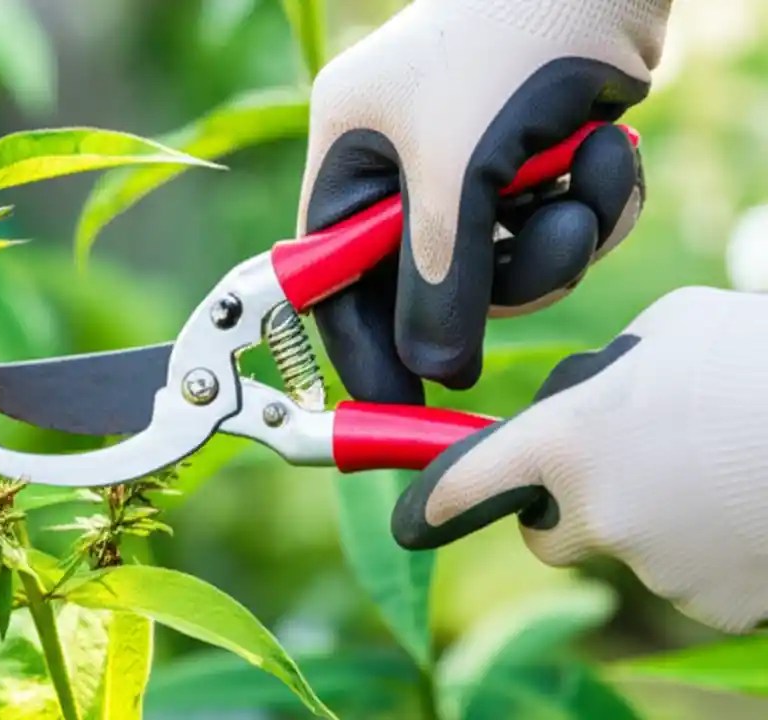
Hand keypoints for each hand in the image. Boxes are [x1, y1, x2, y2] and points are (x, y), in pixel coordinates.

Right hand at [299, 0, 669, 403]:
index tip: (399, 405)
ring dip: (560, 240)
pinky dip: (594, 206)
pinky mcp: (539, 160)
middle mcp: (406, 166)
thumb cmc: (504, 40)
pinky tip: (609, 153)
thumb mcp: (454, 171)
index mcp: (351, 156)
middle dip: (500, 277)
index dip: (362, 343)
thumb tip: (432, 372)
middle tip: (544, 261)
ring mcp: (475, 164)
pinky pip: (557, 229)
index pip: (332, 276)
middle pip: (431, 283)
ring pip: (508, 264)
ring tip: (584, 181)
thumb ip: (436, 283)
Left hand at [392, 287, 767, 633]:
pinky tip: (746, 503)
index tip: (417, 516)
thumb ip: (602, 374)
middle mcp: (595, 514)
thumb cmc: (757, 357)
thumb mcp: (667, 331)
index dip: (435, 503)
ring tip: (719, 467)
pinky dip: (706, 548)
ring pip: (626, 547)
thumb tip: (584, 400)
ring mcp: (654, 566)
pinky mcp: (710, 603)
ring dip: (653, 517)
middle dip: (565, 509)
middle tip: (624, 468)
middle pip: (546, 534)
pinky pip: (687, 574)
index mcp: (566, 441)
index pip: (465, 488)